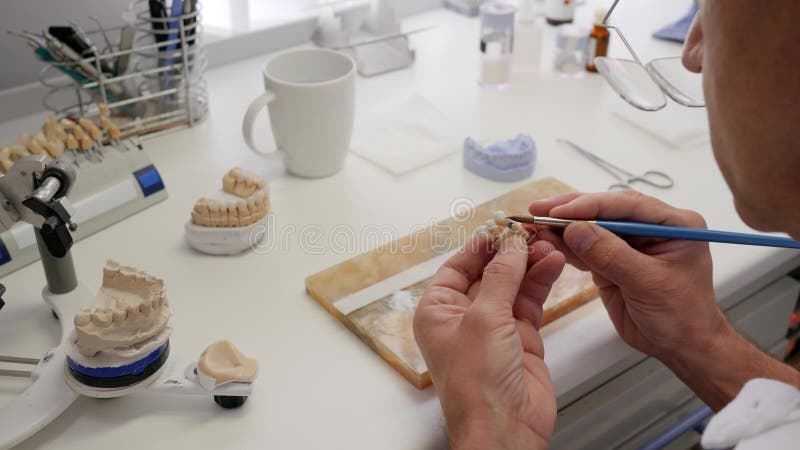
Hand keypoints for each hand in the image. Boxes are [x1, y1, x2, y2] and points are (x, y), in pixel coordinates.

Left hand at [413, 235, 564, 449]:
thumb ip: (502, 277)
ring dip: (530, 263)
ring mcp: (493, 328)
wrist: (505, 428)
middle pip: (488, 272)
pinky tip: (553, 263)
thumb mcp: (485, 319)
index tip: (502, 225)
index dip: (480, 245)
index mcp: (438, 311)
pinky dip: (541, 281)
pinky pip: (530, 301)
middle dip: (510, 251)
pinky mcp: (520, 338)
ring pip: (513, 284)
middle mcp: (463, 318)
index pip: (457, 266)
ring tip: (548, 242)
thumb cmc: (477, 384)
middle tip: (532, 230)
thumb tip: (510, 243)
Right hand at [528, 190, 725, 361]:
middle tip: (538, 210)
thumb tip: (574, 230)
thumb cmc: (679, 315)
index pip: (627, 205)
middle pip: (605, 210)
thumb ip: (611, 255)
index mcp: (672, 223)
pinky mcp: (612, 259)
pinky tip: (545, 242)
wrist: (681, 346)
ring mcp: (630, 243)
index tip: (559, 211)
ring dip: (563, 228)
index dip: (591, 205)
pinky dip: (565, 246)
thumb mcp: (647, 283)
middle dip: (571, 211)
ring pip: (591, 227)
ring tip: (535, 227)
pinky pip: (585, 248)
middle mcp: (650, 227)